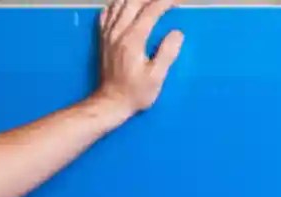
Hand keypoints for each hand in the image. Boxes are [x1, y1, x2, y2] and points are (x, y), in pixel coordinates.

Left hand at [95, 0, 184, 114]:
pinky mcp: (102, 37)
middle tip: (166, 0)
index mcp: (133, 40)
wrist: (110, 102)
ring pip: (119, 3)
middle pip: (133, 1)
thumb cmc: (135, 93)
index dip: (166, 1)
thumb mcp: (156, 78)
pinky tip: (126, 6)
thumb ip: (167, 53)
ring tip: (149, 1)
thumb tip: (177, 33)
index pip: (150, 10)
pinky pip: (107, 12)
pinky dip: (118, 4)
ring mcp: (108, 33)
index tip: (178, 1)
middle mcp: (118, 32)